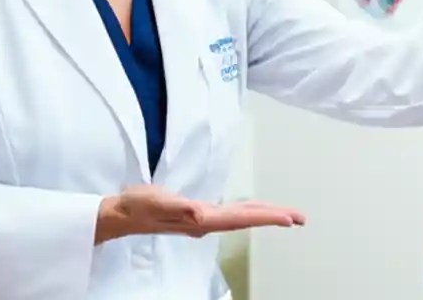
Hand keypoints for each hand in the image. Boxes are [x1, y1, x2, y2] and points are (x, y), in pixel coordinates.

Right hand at [96, 185, 305, 242]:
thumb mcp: (156, 202)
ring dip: (264, 215)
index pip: (242, 218)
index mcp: (202, 218)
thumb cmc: (139, 205)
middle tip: (300, 218)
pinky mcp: (197, 214)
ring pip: (241, 217)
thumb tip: (200, 212)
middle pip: (247, 219)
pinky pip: (231, 213)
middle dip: (274, 217)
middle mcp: (207, 221)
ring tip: (286, 216)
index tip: (290, 219)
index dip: (266, 218)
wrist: (122, 214)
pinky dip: (248, 211)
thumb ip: (178, 207)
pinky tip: (252, 210)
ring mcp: (203, 219)